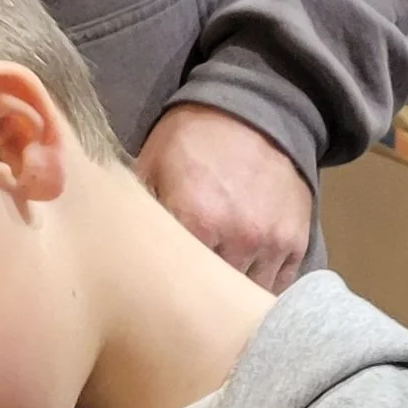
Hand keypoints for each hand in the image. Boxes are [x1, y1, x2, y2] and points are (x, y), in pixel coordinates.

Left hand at [137, 103, 313, 293]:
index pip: (178, 282)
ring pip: (248, 294)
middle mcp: (239, 237)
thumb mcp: (150, 166)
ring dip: (231, 294)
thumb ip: (137, 215)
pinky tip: (243, 277)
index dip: (166, 291)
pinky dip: (260, 285)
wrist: (252, 108)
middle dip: (198, 298)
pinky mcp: (295, 239)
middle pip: (214, 296)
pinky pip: (278, 284)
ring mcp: (272, 240)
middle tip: (184, 295)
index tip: (157, 292)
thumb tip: (112, 254)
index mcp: (197, 221)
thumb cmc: (191, 141)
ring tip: (214, 287)